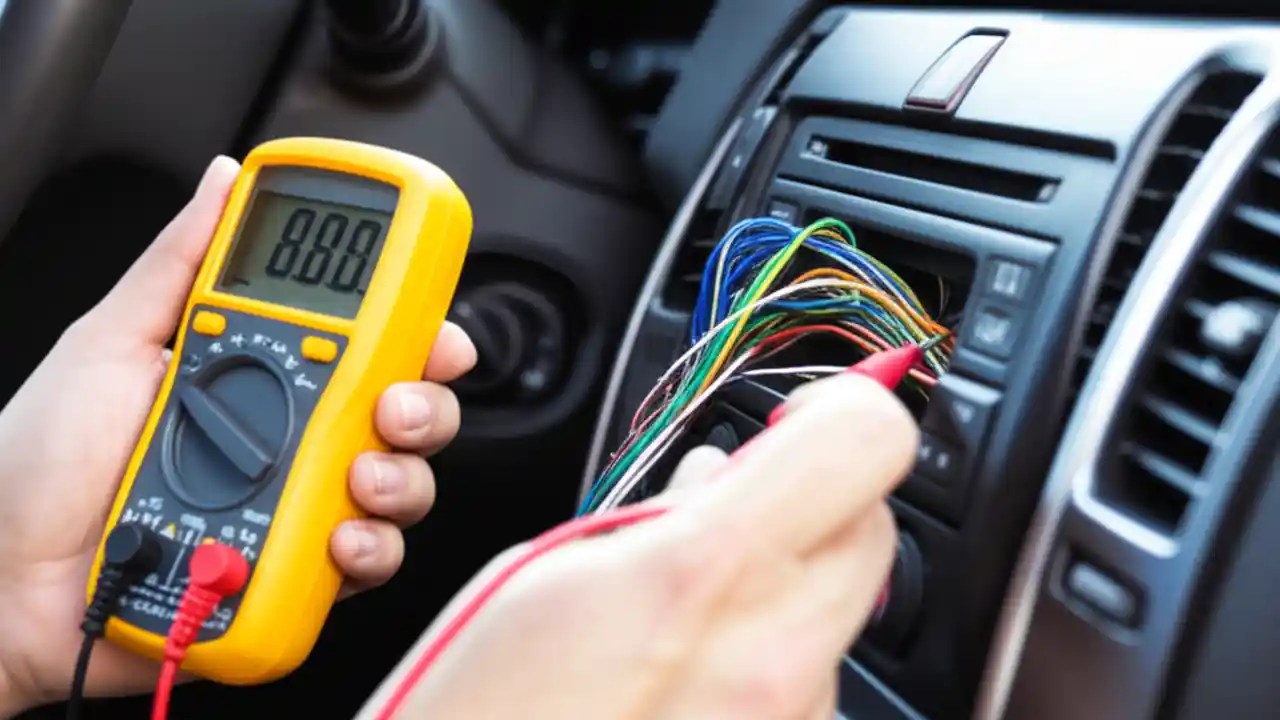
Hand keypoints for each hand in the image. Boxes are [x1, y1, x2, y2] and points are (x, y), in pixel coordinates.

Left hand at [0, 157, 474, 714]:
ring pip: (404, 487)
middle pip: (407, 413)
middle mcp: (296, 439)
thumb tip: (224, 181)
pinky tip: (334, 540)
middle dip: (423, 406)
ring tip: (354, 479)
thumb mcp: (109, 341)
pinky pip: (368, 564)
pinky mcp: (298, 575)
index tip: (432, 330)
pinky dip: (369, 552)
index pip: (368, 345)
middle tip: (389, 406)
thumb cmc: (41, 462)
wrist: (3, 579)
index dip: (416, 333)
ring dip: (401, 479)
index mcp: (264, 376)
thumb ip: (178, 264)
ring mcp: (301, 508)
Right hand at [368, 372, 916, 719]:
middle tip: (734, 515)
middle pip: (874, 525)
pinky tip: (691, 676)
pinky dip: (768, 658)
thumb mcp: (546, 574)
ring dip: (784, 588)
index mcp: (704, 571)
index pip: (865, 440)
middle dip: (815, 502)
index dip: (840, 409)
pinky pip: (814, 681)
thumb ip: (658, 511)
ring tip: (684, 618)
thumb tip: (722, 476)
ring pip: (843, 609)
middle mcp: (775, 654)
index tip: (801, 419)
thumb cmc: (482, 715)